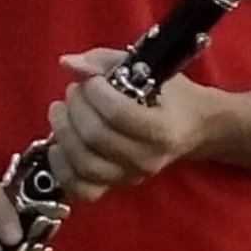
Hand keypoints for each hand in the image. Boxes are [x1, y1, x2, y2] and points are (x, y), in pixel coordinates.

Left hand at [44, 48, 215, 201]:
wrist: (193, 128)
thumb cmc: (172, 96)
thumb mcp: (149, 70)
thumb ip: (106, 61)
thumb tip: (68, 63)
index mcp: (162, 129)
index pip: (118, 114)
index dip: (95, 93)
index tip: (92, 79)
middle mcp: (147, 158)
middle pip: (96, 137)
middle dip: (75, 108)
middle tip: (74, 91)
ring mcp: (131, 175)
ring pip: (84, 164)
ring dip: (63, 134)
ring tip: (61, 112)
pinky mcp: (116, 186)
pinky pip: (81, 189)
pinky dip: (62, 169)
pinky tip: (57, 146)